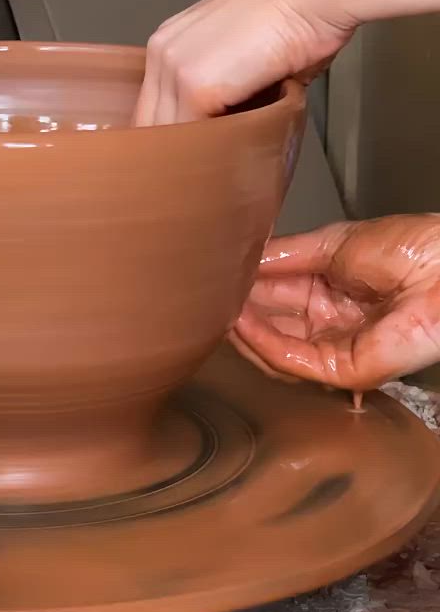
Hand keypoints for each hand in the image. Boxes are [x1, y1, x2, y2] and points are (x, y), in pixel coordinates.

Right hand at [230, 215, 439, 389]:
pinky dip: (261, 343)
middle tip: (204, 294)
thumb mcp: (333, 242)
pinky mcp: (340, 369)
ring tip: (215, 308)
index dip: (244, 282)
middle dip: (238, 307)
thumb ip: (285, 254)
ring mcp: (332, 346)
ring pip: (273, 347)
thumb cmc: (408, 248)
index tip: (213, 272)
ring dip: (243, 328)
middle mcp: (327, 319)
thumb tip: (242, 259)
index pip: (275, 289)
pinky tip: (239, 322)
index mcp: (328, 286)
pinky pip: (292, 360)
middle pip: (270, 321)